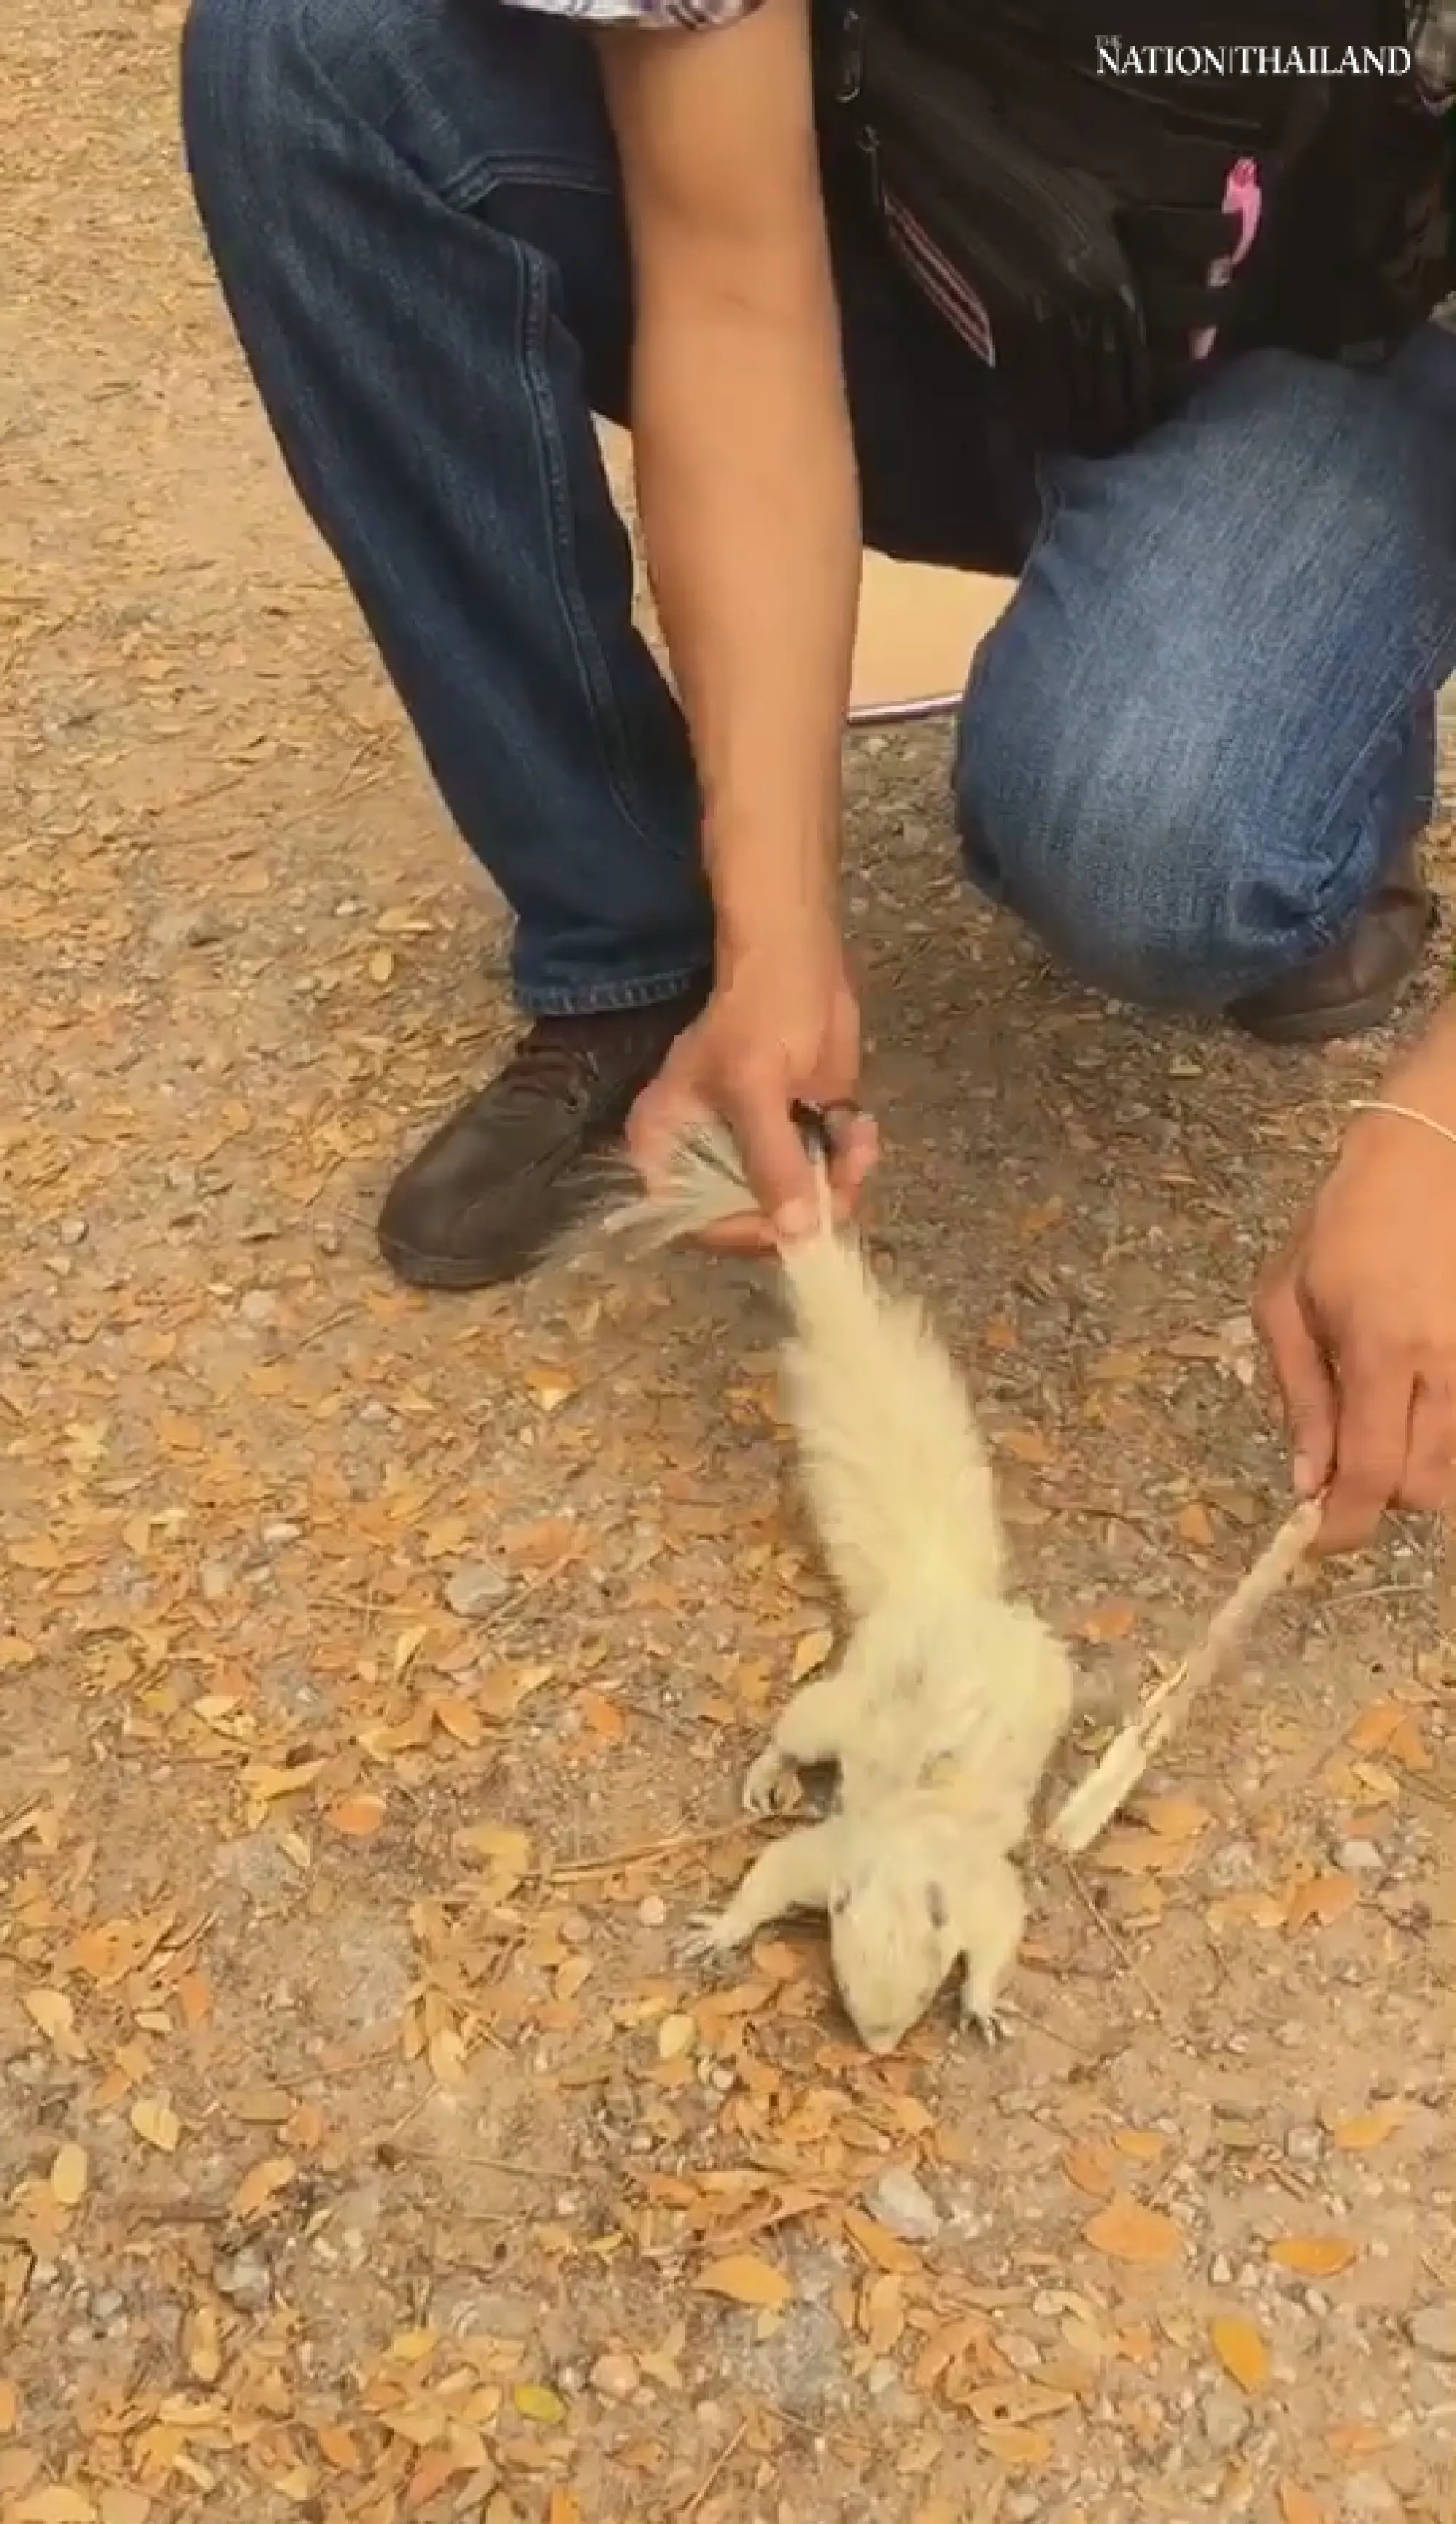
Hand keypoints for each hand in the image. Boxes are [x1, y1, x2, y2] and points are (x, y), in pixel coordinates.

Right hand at [626, 927, 877, 1252]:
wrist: (802, 958)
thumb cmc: (759, 1012)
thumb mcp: (755, 1086)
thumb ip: (772, 1160)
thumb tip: (796, 1232)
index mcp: (667, 1145)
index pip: (694, 1220)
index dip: (741, 1231)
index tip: (790, 1226)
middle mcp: (707, 1157)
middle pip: (752, 1219)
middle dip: (806, 1208)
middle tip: (845, 1187)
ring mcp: (758, 1148)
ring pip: (800, 1202)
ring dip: (840, 1182)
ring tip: (858, 1140)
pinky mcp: (801, 1135)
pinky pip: (829, 1174)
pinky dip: (852, 1157)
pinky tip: (862, 1124)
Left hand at [1255, 1101, 1455, 1553]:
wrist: (1433, 1152)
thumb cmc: (1346, 1221)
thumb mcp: (1289, 1299)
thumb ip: (1301, 1396)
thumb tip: (1307, 1482)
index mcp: (1382, 1350)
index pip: (1372, 1474)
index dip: (1345, 1525)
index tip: (1319, 1538)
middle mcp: (1447, 1364)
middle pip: (1425, 1487)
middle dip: (1380, 1493)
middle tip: (1350, 1456)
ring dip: (1418, 1469)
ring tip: (1388, 1421)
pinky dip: (1446, 1437)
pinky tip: (1421, 1402)